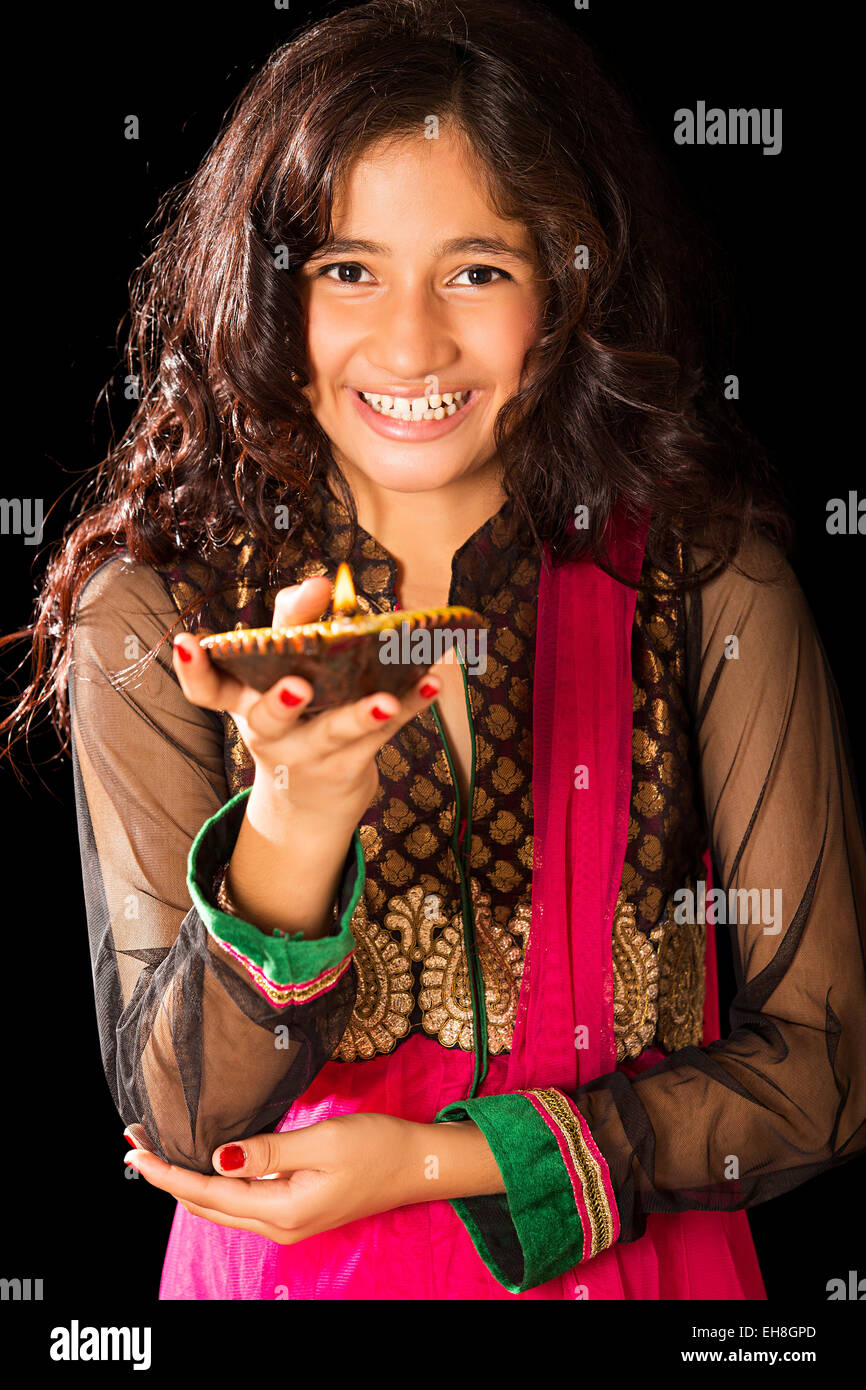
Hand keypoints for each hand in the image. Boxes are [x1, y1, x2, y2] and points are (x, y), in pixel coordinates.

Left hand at [122, 1113, 504, 1242]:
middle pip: (205, 1204)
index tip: (133, 1150)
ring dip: (186, 1178)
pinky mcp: (295, 1209)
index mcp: (280, 1211)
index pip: (205, 1192)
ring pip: (220, 1204)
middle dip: (166, 1176)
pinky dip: (212, 1182)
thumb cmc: (376, 1148)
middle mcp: (277, 1225)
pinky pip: (240, 1200)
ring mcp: (286, 1221)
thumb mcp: (320, 1142)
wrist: (419, 1165)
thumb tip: (216, 1157)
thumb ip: (266, 1151)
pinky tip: (204, 1161)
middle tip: (134, 1142)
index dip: (165, 1172)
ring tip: (157, 1150)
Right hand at [171, 577, 441, 824]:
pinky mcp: (348, 766)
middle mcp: (269, 732)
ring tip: (386, 698)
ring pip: (335, 734)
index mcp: (243, 703)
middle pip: (269, 720)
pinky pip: (382, 736)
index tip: (186, 642)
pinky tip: (433, 681)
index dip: (192, 668)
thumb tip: (319, 583)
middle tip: (297, 686)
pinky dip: (410, 706)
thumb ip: (290, 624)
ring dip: (362, 714)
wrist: (308, 805)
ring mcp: (309, 754)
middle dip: (281, 703)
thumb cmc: (294, 717)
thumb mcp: (276, 675)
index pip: (207, 690)